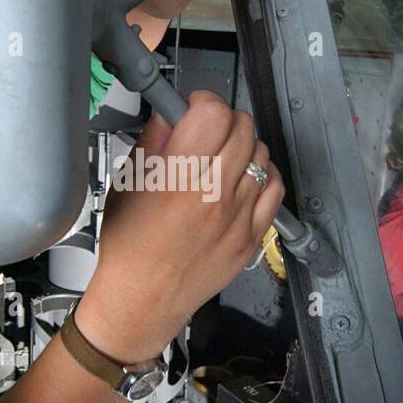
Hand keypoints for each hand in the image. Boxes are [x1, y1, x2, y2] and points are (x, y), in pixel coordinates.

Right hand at [76, 91, 284, 362]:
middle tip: (208, 130)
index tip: (193, 108)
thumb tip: (172, 114)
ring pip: (262, 155)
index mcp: (178, 178)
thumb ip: (153, 144)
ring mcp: (238, 217)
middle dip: (225, 120)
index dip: (203, 102)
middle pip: (242, 128)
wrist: (142, 300)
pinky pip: (275, 189)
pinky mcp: (252, 237)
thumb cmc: (128, 246)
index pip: (213, 113)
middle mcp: (213, 195)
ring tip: (225, 156)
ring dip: (245, 146)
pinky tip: (246, 178)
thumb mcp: (127, 185)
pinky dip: (264, 175)